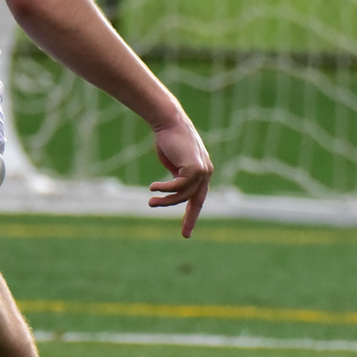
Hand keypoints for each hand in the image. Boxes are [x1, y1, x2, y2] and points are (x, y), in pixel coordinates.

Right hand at [148, 116, 212, 236]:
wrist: (168, 122)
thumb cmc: (167, 140)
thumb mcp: (173, 163)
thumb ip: (177, 177)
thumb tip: (174, 191)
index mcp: (202, 172)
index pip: (198, 197)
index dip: (192, 214)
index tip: (187, 231)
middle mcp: (206, 172)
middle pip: (197, 201)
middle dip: (191, 218)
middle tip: (185, 234)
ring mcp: (203, 170)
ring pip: (184, 195)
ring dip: (166, 200)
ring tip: (150, 202)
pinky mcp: (195, 168)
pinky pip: (178, 186)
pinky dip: (165, 189)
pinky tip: (153, 188)